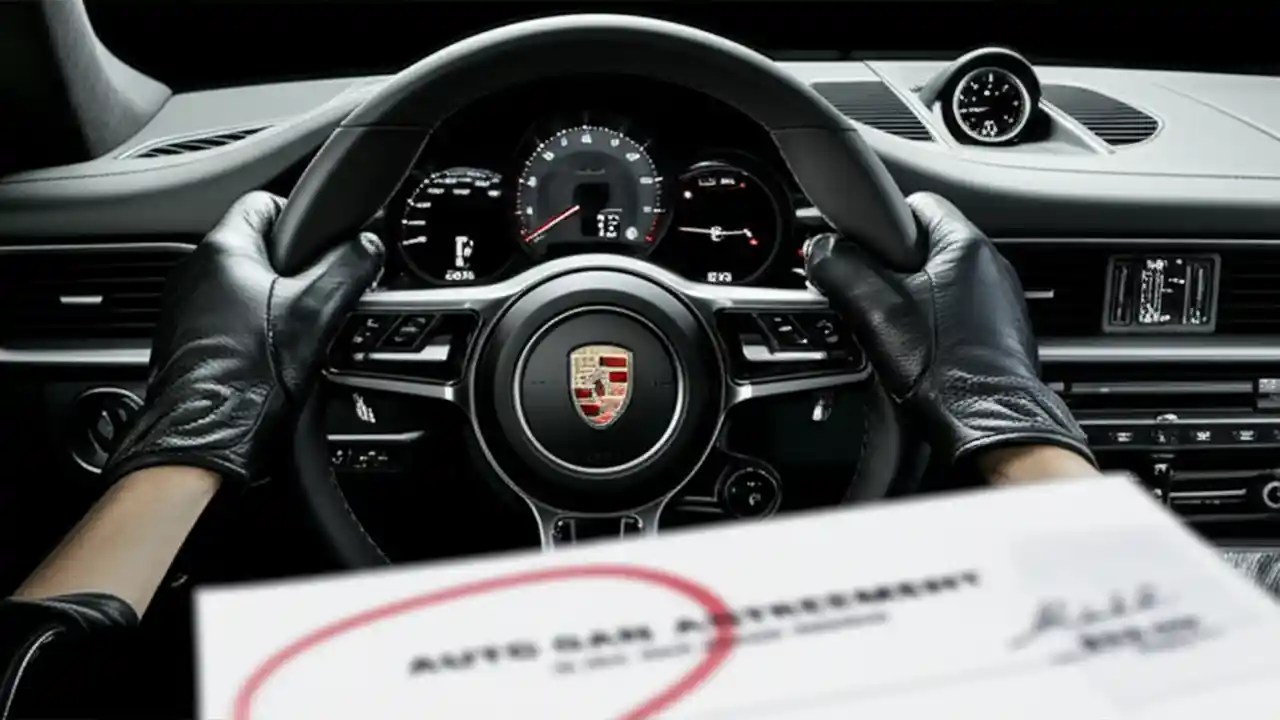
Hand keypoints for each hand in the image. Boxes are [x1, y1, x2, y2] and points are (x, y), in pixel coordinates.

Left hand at [103, 192, 383, 485]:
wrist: (205, 437)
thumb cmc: (250, 375)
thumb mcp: (317, 313)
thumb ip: (349, 269)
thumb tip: (369, 246)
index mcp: (224, 250)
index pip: (264, 202)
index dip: (301, 219)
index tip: (323, 247)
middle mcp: (193, 272)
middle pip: (256, 249)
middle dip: (291, 270)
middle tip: (317, 299)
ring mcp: (184, 308)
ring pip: (240, 287)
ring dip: (269, 302)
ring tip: (294, 334)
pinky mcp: (184, 341)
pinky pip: (225, 320)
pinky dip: (249, 331)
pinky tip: (267, 358)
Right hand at [804, 191, 1092, 466]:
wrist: (988, 428)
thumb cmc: (946, 371)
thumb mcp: (876, 312)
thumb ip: (841, 269)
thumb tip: (821, 249)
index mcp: (966, 246)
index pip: (915, 203)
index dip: (879, 225)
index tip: (859, 252)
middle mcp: (992, 268)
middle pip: (924, 247)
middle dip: (891, 270)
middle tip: (870, 301)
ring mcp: (999, 304)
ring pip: (939, 283)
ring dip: (911, 301)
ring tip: (893, 332)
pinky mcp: (998, 335)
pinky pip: (956, 314)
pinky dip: (932, 327)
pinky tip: (917, 353)